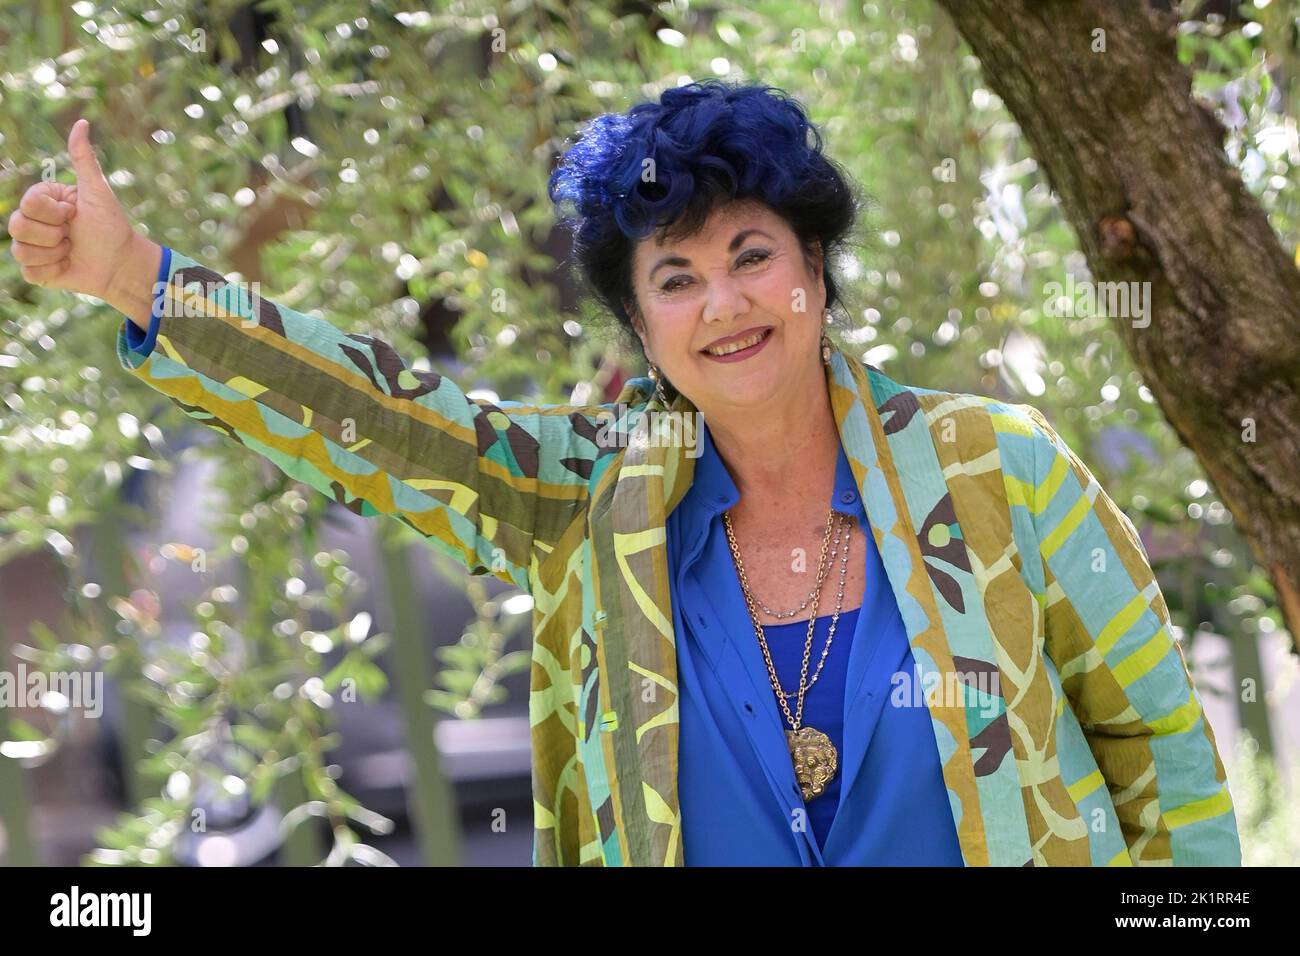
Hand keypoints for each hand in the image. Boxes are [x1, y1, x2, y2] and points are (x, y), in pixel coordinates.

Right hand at [7, 118, 146, 300]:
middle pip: (17, 226)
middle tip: (73, 234)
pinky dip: (53, 270)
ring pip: (21, 250)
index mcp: (42, 200)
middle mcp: (32, 221)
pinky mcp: (37, 271)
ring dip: (54, 252)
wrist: (122, 263)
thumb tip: (82, 123)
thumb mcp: (97, 191)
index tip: (74, 214)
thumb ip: (84, 159)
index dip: (55, 213)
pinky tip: (68, 265)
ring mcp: (32, 246)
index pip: (29, 203)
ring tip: (71, 249)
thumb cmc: (112, 226)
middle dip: (54, 234)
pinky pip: (29, 272)